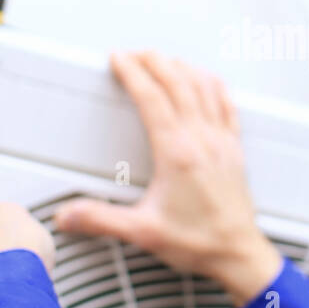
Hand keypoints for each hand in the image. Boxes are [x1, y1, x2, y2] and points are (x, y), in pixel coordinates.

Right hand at [54, 50, 282, 307]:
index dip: (132, 74)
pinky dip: (214, 85)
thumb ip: (102, 220)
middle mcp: (202, 141)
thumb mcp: (144, 232)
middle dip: (154, 61)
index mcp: (178, 154)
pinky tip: (208, 80)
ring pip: (203, 88)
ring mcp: (221, 142)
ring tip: (164, 59)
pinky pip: (227, 105)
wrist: (239, 254)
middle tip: (134, 53)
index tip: (118, 60)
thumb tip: (69, 215)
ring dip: (182, 68)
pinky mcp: (235, 150)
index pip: (152, 99)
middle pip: (178, 83)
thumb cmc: (200, 242)